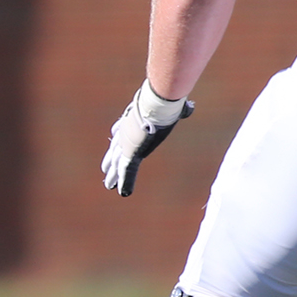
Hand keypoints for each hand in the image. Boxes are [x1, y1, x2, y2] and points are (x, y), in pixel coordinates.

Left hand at [101, 81, 192, 196]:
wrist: (155, 108)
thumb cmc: (165, 103)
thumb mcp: (172, 106)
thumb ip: (181, 109)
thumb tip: (190, 106)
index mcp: (133, 118)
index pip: (122, 126)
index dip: (118, 132)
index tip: (114, 134)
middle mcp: (126, 132)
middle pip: (116, 147)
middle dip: (111, 158)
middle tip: (105, 168)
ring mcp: (125, 143)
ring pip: (116, 162)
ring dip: (113, 174)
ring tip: (108, 184)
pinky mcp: (130, 153)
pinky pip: (126, 171)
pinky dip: (126, 182)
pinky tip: (123, 192)